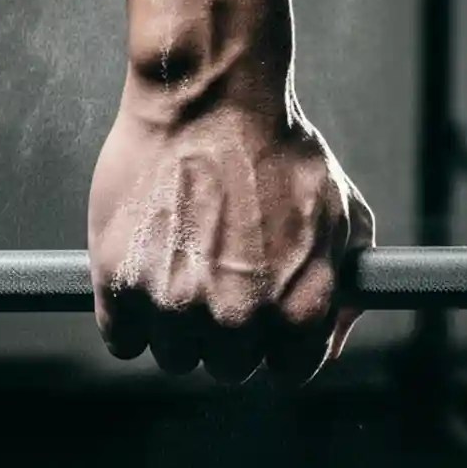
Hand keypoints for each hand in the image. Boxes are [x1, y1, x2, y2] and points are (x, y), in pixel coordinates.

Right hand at [88, 106, 373, 385]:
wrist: (211, 96)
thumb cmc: (280, 148)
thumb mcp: (343, 216)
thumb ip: (345, 290)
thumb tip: (329, 342)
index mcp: (299, 313)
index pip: (285, 371)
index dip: (272, 340)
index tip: (257, 315)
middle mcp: (238, 321)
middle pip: (226, 368)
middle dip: (223, 332)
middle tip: (214, 278)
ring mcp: (175, 307)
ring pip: (173, 356)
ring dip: (174, 326)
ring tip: (179, 265)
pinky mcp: (121, 286)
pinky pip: (121, 338)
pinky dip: (127, 314)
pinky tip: (144, 271)